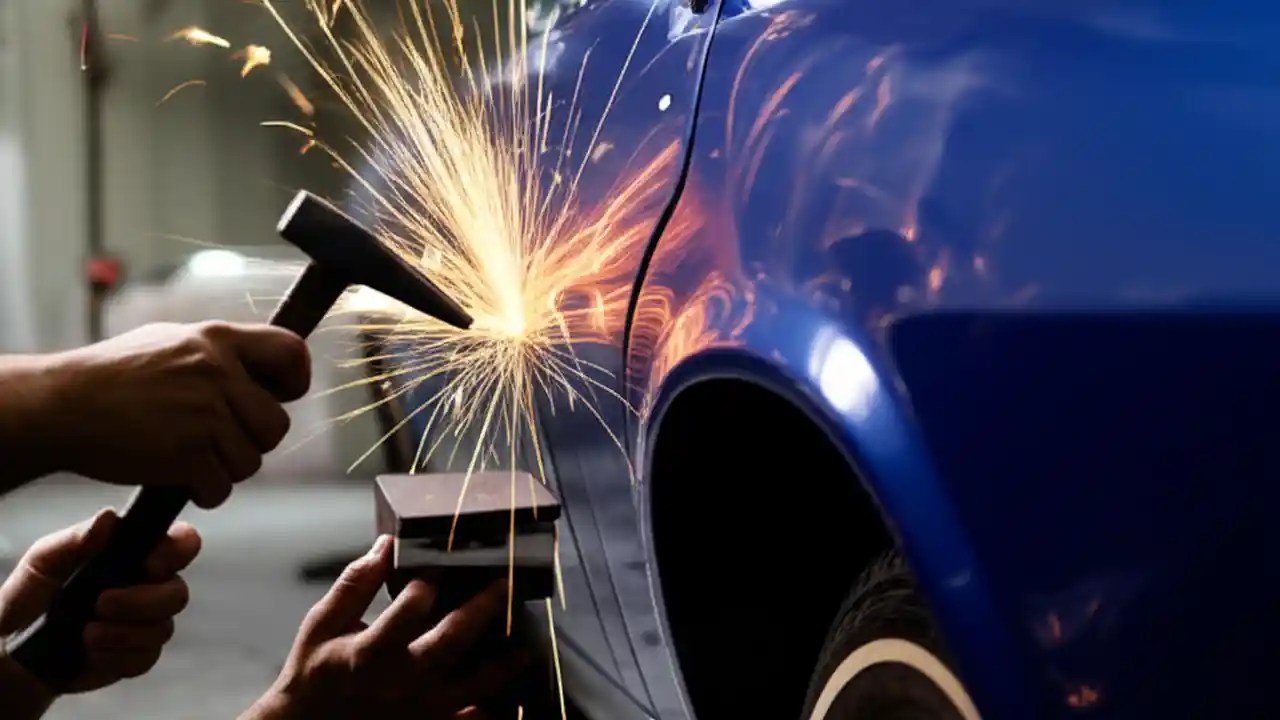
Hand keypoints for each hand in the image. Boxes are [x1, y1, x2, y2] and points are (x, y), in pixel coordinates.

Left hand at [0, 509, 200, 715]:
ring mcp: (146, 622)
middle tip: (100, 605)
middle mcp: (149, 585)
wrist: (13, 647)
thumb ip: (77, 538)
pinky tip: (90, 652)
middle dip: (142, 602)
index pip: (182, 542)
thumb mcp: (46, 559)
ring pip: (164, 628)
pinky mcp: (138, 654)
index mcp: (135, 554)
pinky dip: (117, 657)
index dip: (178, 552)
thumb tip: (110, 518)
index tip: (150, 565)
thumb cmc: (31, 594)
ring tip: (86, 635)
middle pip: (179, 593)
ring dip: (123, 633)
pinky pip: (146, 658)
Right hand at [43, 321, 309, 506]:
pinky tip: (178, 477)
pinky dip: (203, 492)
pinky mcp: (187, 454)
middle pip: (276, 425)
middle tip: (217, 441)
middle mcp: (218, 373)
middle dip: (252, 441)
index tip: (278, 396)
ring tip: (189, 456)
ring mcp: (204, 414)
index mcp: (218, 340)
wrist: (61, 405)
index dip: (294, 381)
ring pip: (251, 461)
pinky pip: (221, 488)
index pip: (291, 351)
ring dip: (224, 469)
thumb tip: (264, 372)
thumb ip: (219, 354)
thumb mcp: (171, 342)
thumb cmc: (113, 375)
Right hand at [242, 536, 525, 719]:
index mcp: (368, 653)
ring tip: (526, 648)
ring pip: (469, 688)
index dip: (425, 585)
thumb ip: (354, 585)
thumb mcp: (323, 623)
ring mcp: (413, 710)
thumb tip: (386, 545)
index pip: (405, 613)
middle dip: (480, 610)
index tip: (441, 561)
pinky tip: (502, 703)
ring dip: (500, 668)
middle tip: (505, 584)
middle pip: (449, 644)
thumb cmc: (314, 671)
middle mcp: (396, 682)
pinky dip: (482, 714)